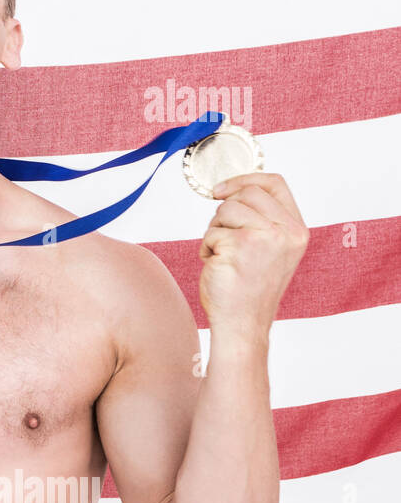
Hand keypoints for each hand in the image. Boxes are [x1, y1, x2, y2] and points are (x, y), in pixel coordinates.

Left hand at [199, 172, 309, 340]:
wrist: (243, 322)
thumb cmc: (250, 289)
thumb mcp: (270, 249)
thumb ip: (263, 220)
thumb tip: (232, 191)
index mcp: (296, 230)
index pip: (275, 184)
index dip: (245, 180)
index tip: (222, 189)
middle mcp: (286, 231)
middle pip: (246, 193)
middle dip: (225, 213)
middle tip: (225, 239)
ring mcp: (264, 237)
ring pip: (226, 209)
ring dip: (216, 231)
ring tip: (224, 256)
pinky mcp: (239, 244)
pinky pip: (211, 232)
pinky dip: (206, 248)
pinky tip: (218, 266)